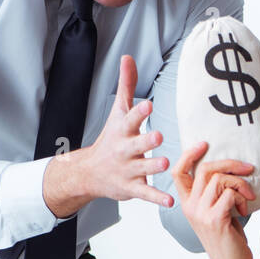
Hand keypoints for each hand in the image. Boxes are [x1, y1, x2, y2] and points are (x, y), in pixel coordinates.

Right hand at [42, 56, 170, 218]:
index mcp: (122, 130)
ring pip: (142, 168)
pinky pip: (145, 193)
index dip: (139, 112)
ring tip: (165, 163)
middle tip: (158, 135)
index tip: (148, 104)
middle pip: (135, 144)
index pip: (130, 119)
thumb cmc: (111, 138)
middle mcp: (124, 150)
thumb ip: (126, 85)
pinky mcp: (131, 188)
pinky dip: (157, 198)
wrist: (89, 173)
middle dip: (145, 140)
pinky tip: (170, 201)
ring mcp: (127, 170)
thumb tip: (128, 57)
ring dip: (153, 166)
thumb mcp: (118, 112)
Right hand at [173, 140, 258, 258]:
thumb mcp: (216, 210)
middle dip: (230, 164)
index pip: (178, 172)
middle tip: (247, 168)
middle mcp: (190, 206)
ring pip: (220, 179)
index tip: (204, 144)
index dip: (189, 154)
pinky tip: (244, 210)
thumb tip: (229, 168)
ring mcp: (201, 212)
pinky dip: (243, 198)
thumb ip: (215, 192)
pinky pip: (230, 194)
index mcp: (188, 202)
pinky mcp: (215, 218)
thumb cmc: (226, 237)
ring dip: (241, 185)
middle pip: (206, 169)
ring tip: (248, 197)